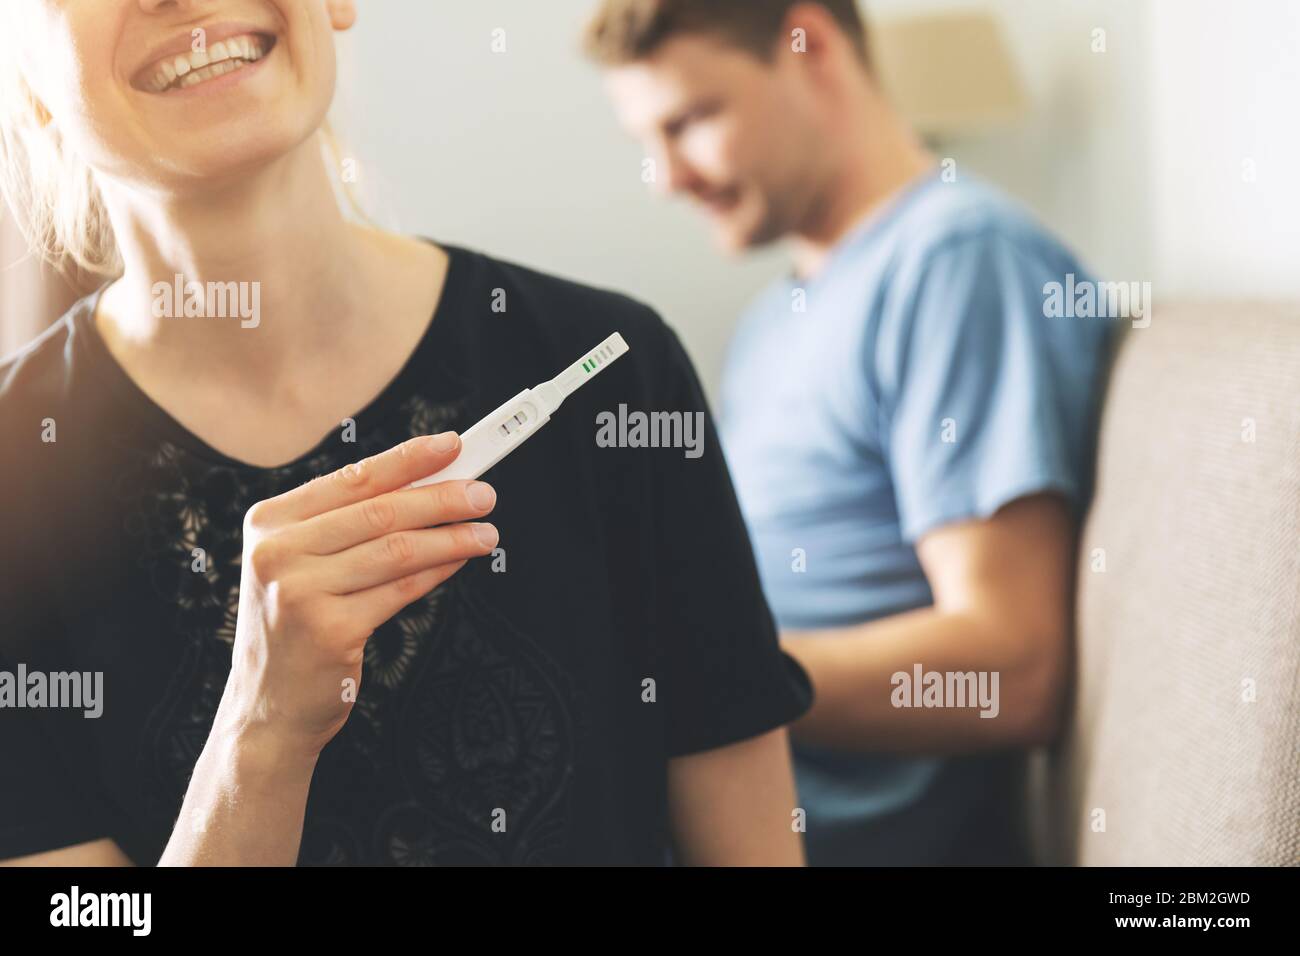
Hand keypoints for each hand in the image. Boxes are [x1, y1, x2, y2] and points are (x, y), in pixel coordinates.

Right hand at [217, 432, 498, 762]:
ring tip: (487, 531)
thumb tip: (429, 484)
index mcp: (269, 523)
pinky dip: (438, 572)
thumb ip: (354, 524)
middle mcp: (277, 552)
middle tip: (484, 493)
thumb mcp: (304, 565)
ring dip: (451, 536)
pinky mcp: (329, 630)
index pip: (353, 478)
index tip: (452, 445)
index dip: (408, 458)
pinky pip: (400, 590)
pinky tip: (460, 560)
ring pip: (397, 549)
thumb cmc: (297, 627)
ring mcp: (299, 592)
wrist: (269, 708)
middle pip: (380, 511)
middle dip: (442, 497)